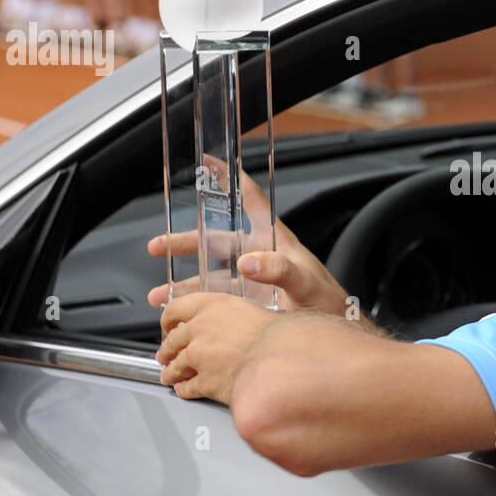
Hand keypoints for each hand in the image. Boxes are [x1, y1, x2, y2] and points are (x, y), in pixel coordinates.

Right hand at [146, 166, 350, 317]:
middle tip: (158, 245)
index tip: (211, 162)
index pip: (252, 202)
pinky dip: (198, 305)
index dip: (232, 180)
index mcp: (276, 242)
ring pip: (212, 275)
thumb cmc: (330, 306)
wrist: (337, 333)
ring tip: (160, 293)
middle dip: (186, 242)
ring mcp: (255, 281)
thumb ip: (281, 271)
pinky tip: (181, 313)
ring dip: (186, 283)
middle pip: (217, 242)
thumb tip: (248, 262)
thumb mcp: (307, 284)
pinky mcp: (251, 303)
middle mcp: (262, 257)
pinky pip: (217, 299)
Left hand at [155, 292, 278, 403]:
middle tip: (167, 354)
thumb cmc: (277, 336)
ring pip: (176, 366)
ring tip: (171, 376)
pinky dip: (184, 390)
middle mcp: (201, 329)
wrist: (283, 361)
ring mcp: (199, 356)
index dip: (168, 319)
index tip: (167, 324)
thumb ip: (234, 314)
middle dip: (167, 350)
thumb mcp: (254, 309)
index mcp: (212, 306)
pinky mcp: (204, 382)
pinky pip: (187, 387)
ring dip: (171, 372)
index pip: (175, 308)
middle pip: (172, 340)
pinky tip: (185, 390)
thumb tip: (234, 319)